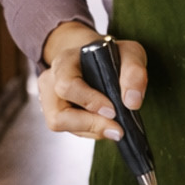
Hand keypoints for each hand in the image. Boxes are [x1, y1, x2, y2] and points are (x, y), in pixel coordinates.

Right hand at [36, 22, 147, 140]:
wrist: (95, 58)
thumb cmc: (110, 56)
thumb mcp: (130, 53)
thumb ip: (134, 72)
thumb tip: (131, 102)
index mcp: (64, 62)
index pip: (67, 86)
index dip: (89, 102)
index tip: (112, 111)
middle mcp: (50, 82)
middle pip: (58, 116)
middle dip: (90, 125)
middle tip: (117, 128)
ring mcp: (50, 101)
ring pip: (62, 127)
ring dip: (92, 130)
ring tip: (113, 126)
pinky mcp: (56, 115)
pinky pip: (71, 131)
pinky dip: (91, 131)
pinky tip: (105, 123)